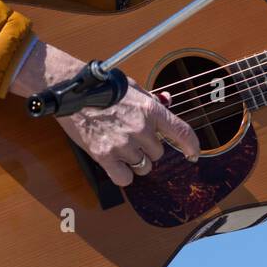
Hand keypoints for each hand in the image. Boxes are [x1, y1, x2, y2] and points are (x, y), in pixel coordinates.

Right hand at [9, 40, 200, 186]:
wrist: (73, 91)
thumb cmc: (103, 88)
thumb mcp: (134, 88)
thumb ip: (152, 103)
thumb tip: (167, 106)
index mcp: (151, 110)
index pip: (182, 132)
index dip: (192, 146)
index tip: (194, 154)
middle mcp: (140, 128)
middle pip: (158, 153)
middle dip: (149, 148)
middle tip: (132, 137)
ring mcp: (123, 144)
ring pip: (143, 167)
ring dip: (136, 161)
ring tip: (121, 146)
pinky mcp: (104, 156)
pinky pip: (125, 178)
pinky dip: (122, 174)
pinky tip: (115, 163)